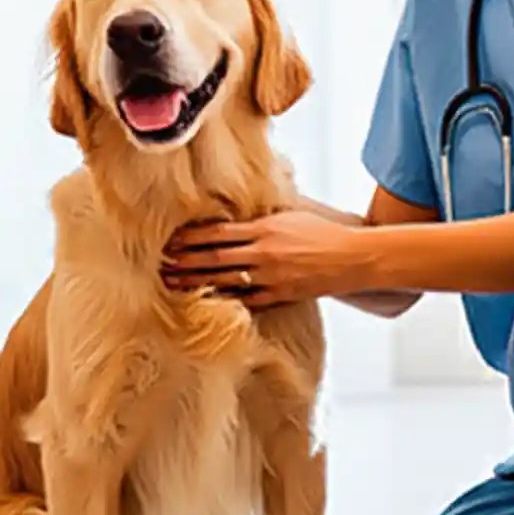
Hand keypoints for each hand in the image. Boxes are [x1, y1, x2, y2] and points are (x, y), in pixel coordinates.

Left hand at [161, 211, 372, 307]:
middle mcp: (262, 253)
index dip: (190, 238)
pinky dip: (224, 298)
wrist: (351, 258)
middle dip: (184, 261)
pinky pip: (244, 299)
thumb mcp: (291, 215)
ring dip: (195, 282)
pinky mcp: (278, 295)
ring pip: (223, 280)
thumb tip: (237, 215)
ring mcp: (269, 277)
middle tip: (162, 264)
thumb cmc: (324, 233)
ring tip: (174, 283)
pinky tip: (207, 299)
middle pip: (213, 258)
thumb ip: (262, 218)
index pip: (217, 232)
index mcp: (264, 229)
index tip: (171, 240)